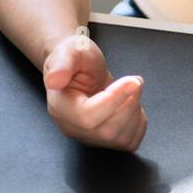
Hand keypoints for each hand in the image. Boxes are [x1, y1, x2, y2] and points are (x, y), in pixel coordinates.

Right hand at [42, 31, 147, 150]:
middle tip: (134, 81)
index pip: (87, 117)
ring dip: (135, 112)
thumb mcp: (71, 50)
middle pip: (107, 131)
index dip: (114, 100)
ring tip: (131, 90)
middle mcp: (72, 128)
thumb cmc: (77, 57)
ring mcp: (89, 137)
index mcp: (60, 107)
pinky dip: (138, 124)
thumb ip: (63, 63)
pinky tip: (131, 105)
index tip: (132, 81)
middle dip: (129, 104)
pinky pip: (129, 142)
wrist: (83, 68)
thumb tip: (54, 80)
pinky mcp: (105, 141)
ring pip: (120, 139)